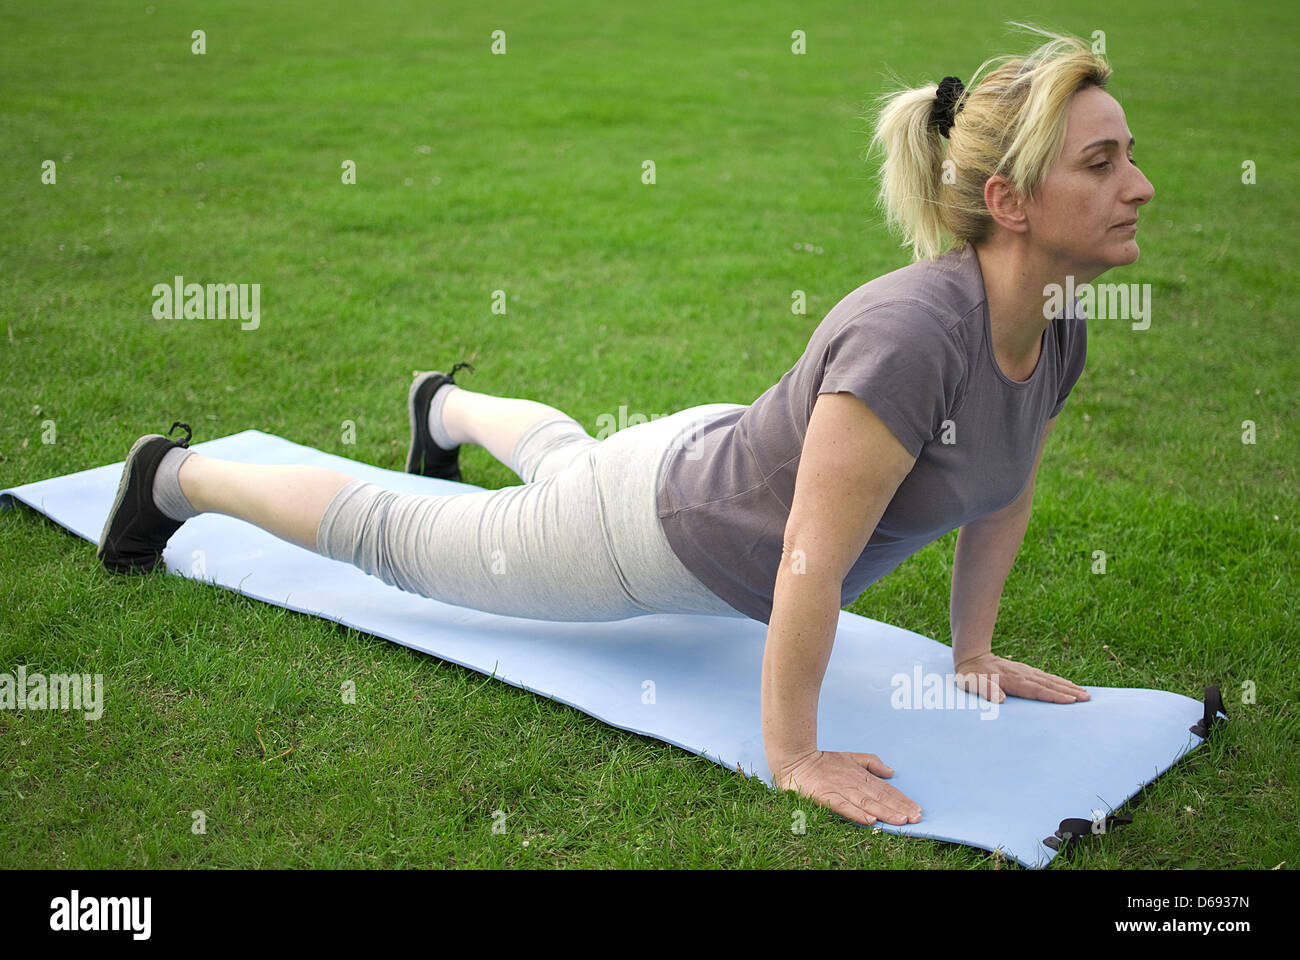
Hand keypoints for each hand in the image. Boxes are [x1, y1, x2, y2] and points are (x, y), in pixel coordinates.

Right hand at [770, 749, 922, 825]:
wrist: (796, 760)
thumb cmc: (824, 761)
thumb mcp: (851, 757)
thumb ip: (872, 763)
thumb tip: (891, 771)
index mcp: (861, 775)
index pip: (886, 789)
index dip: (902, 800)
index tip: (917, 810)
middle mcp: (854, 783)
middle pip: (880, 797)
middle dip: (899, 808)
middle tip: (916, 818)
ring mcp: (840, 790)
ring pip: (867, 803)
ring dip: (885, 813)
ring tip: (900, 821)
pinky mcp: (827, 797)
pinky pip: (844, 807)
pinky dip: (857, 814)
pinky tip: (870, 822)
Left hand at [953, 652, 1089, 703]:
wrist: (971, 657)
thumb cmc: (970, 675)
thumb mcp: (972, 684)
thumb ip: (985, 690)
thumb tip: (1000, 699)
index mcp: (1013, 681)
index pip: (1038, 690)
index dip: (1055, 696)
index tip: (1072, 700)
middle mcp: (1023, 675)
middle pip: (1050, 685)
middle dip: (1069, 691)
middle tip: (1088, 698)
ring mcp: (1025, 672)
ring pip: (1050, 680)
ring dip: (1068, 686)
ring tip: (1085, 692)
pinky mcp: (1025, 671)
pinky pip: (1046, 677)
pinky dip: (1059, 681)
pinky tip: (1068, 684)